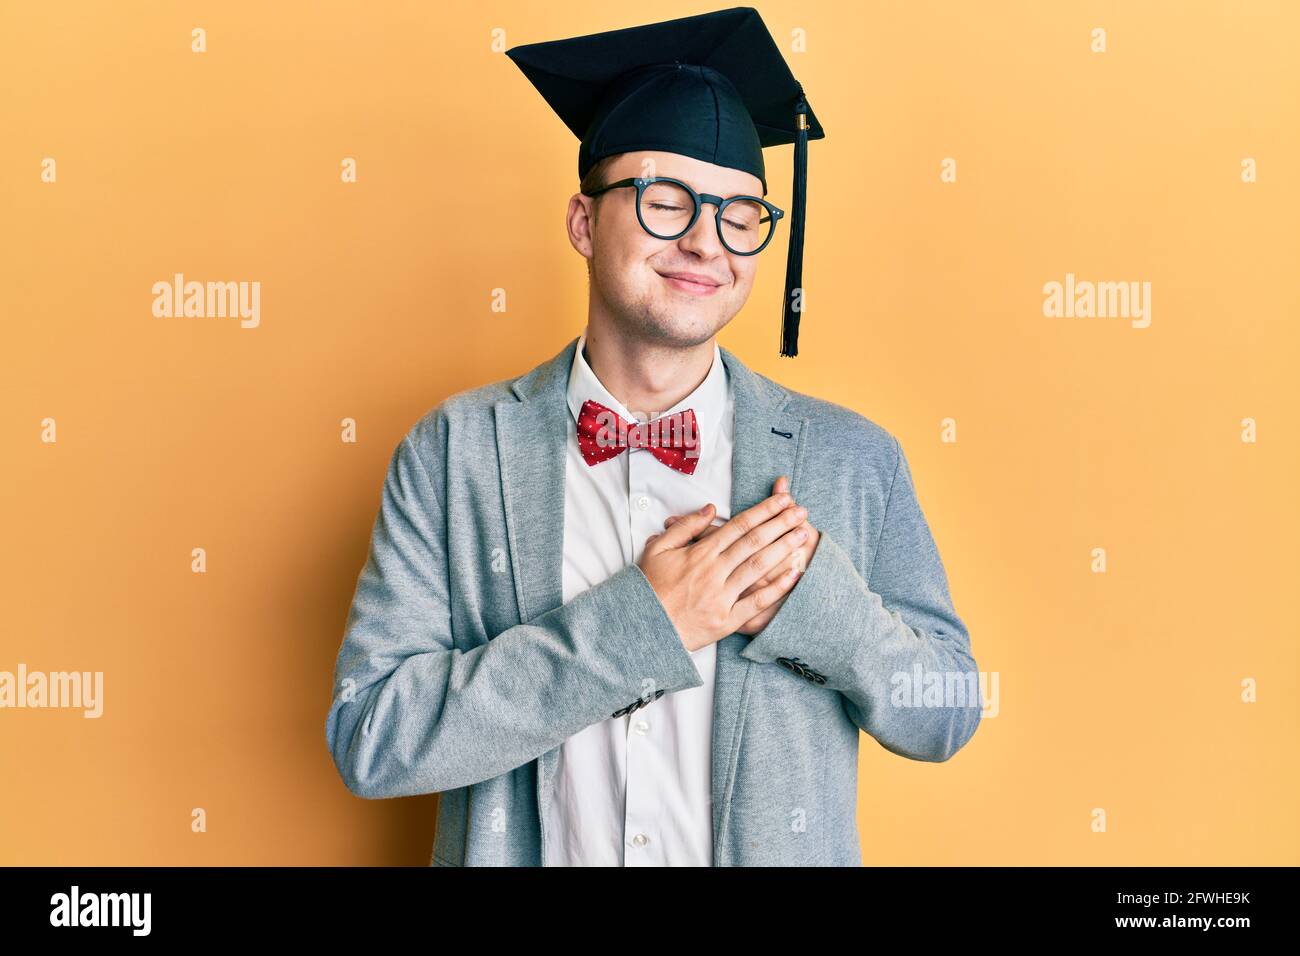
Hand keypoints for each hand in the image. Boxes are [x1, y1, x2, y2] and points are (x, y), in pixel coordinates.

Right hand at [637, 486, 809, 651]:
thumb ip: (685, 527)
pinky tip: (794, 574)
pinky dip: (777, 588)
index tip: (783, 500)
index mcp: (700, 553)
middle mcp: (714, 572)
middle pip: (754, 542)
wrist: (641, 627)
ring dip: (783, 548)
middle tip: (802, 511)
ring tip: (803, 535)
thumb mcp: (658, 549)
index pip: (739, 526)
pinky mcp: (726, 621)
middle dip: (781, 524)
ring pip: (758, 567)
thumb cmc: (649, 587)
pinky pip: (756, 603)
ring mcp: (721, 597)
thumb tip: (709, 509)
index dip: (764, 510)